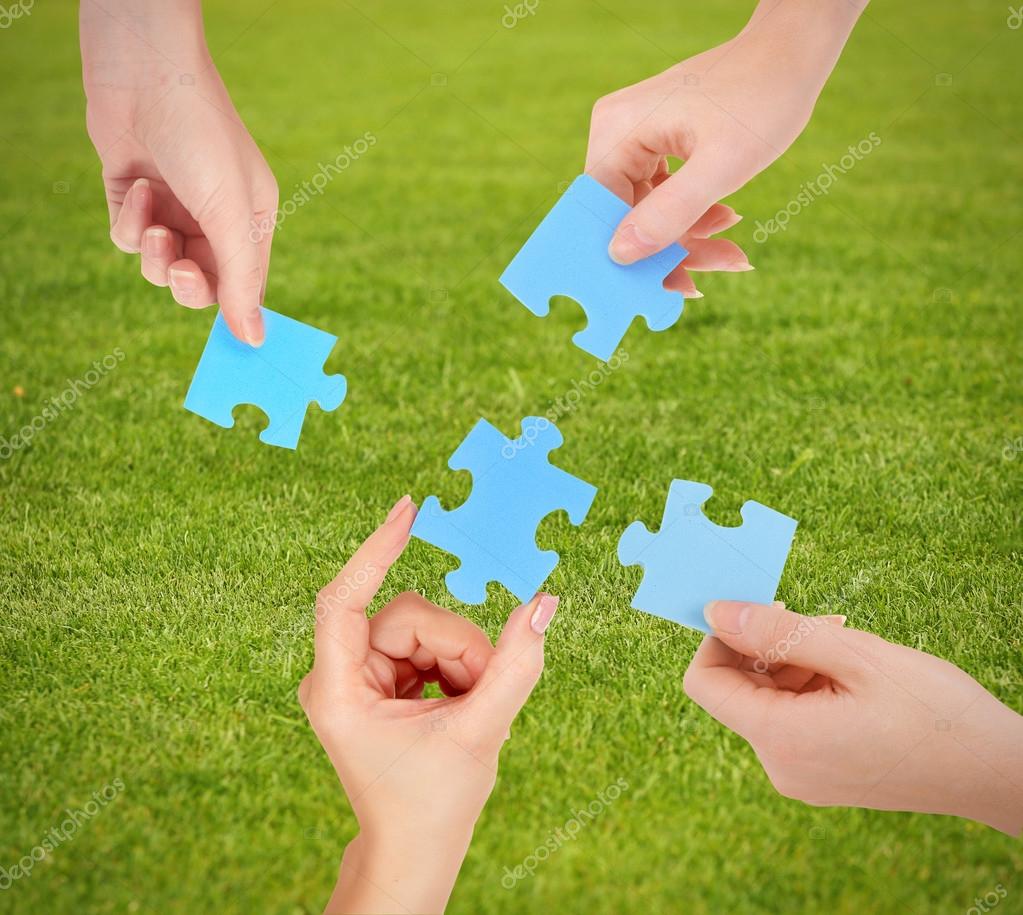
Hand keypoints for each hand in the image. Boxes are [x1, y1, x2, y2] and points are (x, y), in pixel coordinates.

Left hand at [80, 0, 277, 344]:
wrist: (145, 72)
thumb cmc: (203, 137)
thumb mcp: (231, 214)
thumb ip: (240, 280)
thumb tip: (254, 339)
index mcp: (253, 223)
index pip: (248, 287)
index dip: (237, 313)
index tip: (229, 346)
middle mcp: (214, 221)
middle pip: (201, 286)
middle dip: (187, 284)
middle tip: (180, 269)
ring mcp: (173, 211)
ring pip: (161, 268)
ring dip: (154, 254)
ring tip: (155, 223)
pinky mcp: (135, 200)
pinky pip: (130, 239)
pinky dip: (131, 223)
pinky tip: (138, 188)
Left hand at [298, 496, 558, 913]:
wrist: (415, 848)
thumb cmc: (434, 804)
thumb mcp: (481, 734)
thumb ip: (515, 667)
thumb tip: (545, 602)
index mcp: (338, 692)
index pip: (344, 601)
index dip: (376, 552)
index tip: (407, 511)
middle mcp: (338, 676)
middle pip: (407, 615)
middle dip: (458, 646)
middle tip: (482, 693)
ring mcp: (358, 674)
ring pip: (423, 624)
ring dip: (461, 658)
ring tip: (471, 707)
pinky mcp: (380, 676)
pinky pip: (426, 640)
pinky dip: (455, 665)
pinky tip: (459, 703)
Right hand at [586, 0, 866, 292]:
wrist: (795, 54)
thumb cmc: (762, 100)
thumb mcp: (720, 167)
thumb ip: (670, 212)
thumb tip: (620, 254)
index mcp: (617, 132)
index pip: (601, 211)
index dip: (623, 254)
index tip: (655, 288)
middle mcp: (617, 132)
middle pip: (625, 214)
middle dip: (666, 250)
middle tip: (703, 281)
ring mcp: (637, 136)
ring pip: (648, 210)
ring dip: (686, 237)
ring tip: (730, 254)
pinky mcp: (658, 140)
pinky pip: (663, 193)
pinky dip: (693, 215)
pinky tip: (724, 224)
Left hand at [683, 600, 1022, 834]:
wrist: (997, 773)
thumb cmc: (933, 712)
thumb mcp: (853, 655)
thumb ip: (777, 632)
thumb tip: (715, 611)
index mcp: (781, 739)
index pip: (704, 682)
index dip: (718, 640)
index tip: (754, 610)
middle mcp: (781, 766)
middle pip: (738, 690)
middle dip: (766, 647)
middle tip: (819, 622)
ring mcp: (802, 775)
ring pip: (768, 700)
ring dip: (794, 663)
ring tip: (845, 645)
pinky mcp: (822, 774)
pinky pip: (793, 719)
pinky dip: (810, 686)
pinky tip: (851, 672)